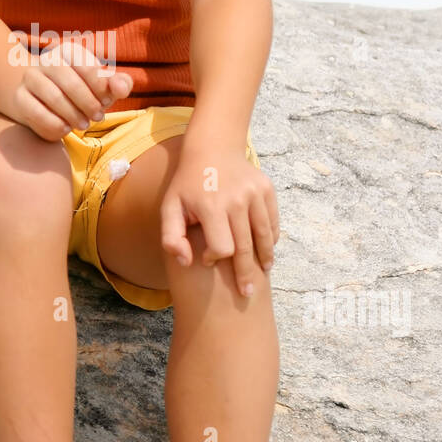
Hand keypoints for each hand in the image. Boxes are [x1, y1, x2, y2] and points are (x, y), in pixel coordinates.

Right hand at [11, 37, 133, 141]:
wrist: (43, 100)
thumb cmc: (81, 92)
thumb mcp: (103, 88)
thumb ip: (119, 85)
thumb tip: (121, 88)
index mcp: (69, 51)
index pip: (88, 67)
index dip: (101, 88)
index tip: (107, 102)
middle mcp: (47, 60)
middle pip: (70, 82)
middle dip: (88, 103)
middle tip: (98, 117)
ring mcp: (30, 77)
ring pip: (53, 97)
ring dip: (73, 115)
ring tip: (83, 124)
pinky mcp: (19, 97)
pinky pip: (36, 112)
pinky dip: (55, 124)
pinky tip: (65, 129)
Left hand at [160, 141, 279, 296]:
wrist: (212, 148)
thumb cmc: (187, 184)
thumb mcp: (170, 207)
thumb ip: (171, 237)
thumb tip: (188, 263)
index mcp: (212, 206)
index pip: (222, 247)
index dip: (214, 258)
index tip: (207, 259)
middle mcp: (237, 199)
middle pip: (246, 247)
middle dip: (246, 274)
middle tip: (247, 293)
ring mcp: (255, 193)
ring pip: (265, 236)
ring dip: (265, 258)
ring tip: (263, 273)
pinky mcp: (267, 189)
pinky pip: (272, 221)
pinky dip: (271, 237)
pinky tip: (266, 249)